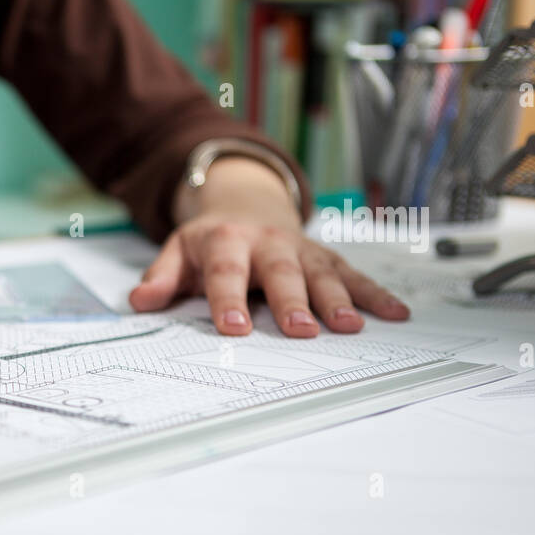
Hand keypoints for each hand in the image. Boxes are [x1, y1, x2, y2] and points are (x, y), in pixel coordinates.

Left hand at [131, 158, 408, 336]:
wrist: (245, 205)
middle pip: (281, 273)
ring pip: (322, 274)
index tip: (233, 329)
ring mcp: (302, 250)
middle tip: (301, 329)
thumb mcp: (176, 252)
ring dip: (338, 299)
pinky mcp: (327, 259)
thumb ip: (160, 277)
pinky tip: (395, 314)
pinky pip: (354, 276)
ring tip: (350, 326)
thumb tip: (140, 300)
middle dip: (292, 301)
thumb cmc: (209, 242)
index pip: (226, 272)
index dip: (228, 299)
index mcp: (227, 241)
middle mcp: (269, 243)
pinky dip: (376, 294)